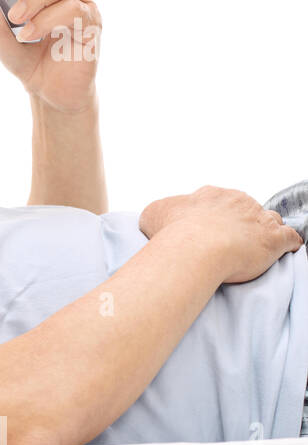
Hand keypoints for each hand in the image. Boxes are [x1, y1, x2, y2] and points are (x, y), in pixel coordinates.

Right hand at [139, 185, 303, 283]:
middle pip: (246, 208)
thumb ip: (161, 211)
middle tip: (229, 241)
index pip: (220, 200)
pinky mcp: (273, 238)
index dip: (216, 215)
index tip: (210, 229)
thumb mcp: (153, 214)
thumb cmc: (172, 233)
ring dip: (266, 230)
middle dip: (241, 222)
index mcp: (212, 195)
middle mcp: (238, 201)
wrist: (194, 249)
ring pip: (271, 219)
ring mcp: (258, 218)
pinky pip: (290, 238)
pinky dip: (289, 243)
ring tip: (258, 245)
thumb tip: (159, 218)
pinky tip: (285, 250)